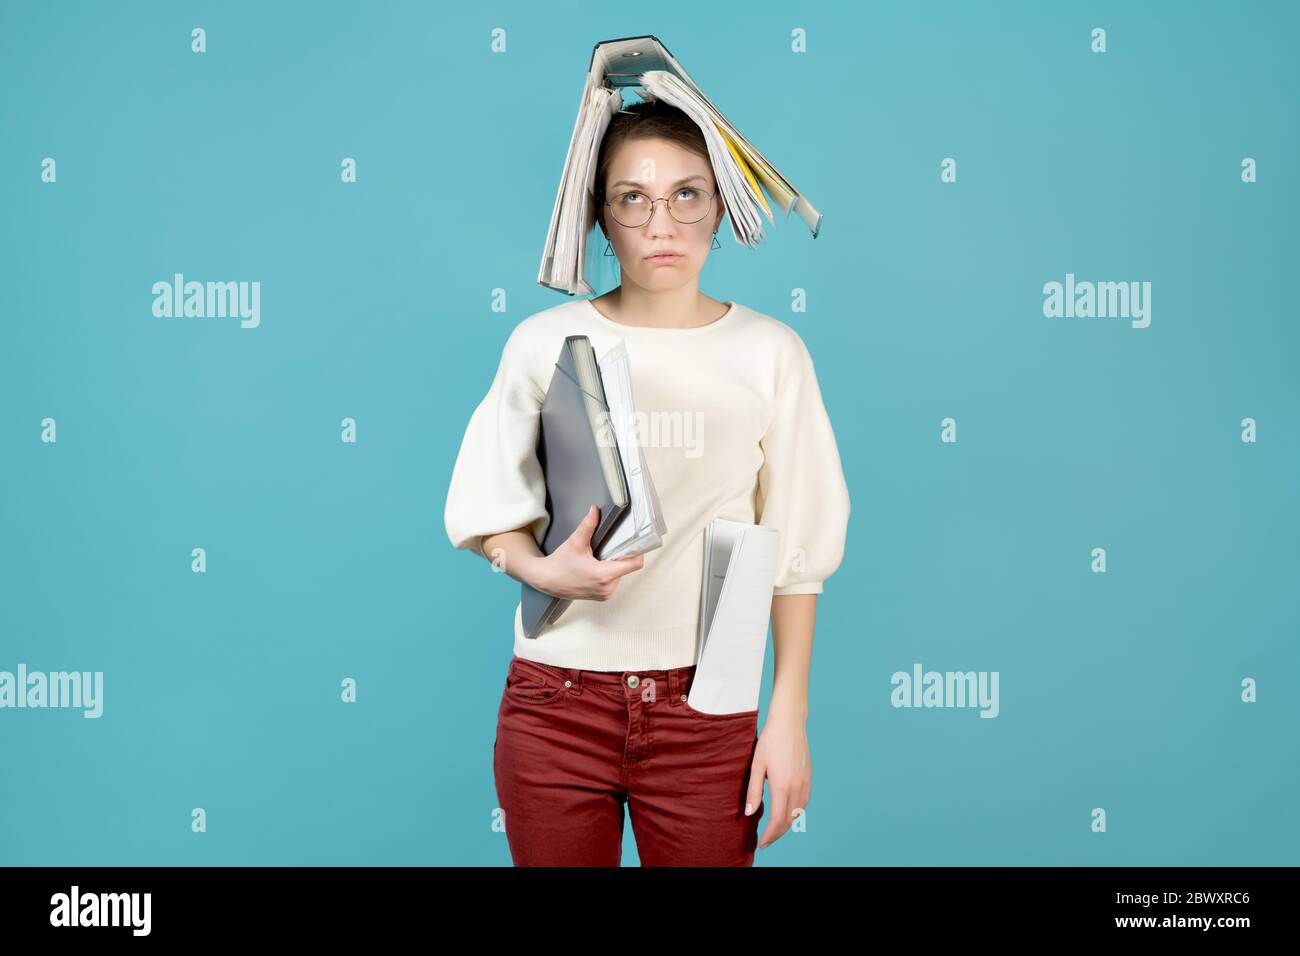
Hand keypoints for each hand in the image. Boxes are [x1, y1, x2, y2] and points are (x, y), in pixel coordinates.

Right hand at [528, 505, 643, 600]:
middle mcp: (607, 588)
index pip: (634, 564)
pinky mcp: (603, 596)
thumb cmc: (560, 564)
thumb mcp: (575, 542)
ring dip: (614, 565)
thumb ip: (588, 525)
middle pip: (627, 567)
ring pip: (621, 574)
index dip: (636, 551)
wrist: (546, 580)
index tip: (633, 542)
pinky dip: (609, 573)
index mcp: (604, 575)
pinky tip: (596, 566)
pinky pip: (614, 581)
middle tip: (608, 546)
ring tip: (599, 557)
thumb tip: (595, 510)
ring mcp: (605, 594)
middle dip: (620, 556)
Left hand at [745, 708, 810, 849]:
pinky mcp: (809, 777)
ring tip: (775, 827)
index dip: (770, 835)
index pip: (777, 820)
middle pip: (789, 820)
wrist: (790, 722)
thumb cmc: (770, 741)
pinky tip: (787, 810)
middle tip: (766, 839)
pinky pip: (804, 801)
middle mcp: (797, 787)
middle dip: (778, 833)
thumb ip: (753, 791)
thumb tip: (750, 813)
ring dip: (787, 823)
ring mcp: (805, 782)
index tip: (762, 843)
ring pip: (798, 812)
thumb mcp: (756, 766)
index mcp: (782, 786)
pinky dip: (796, 811)